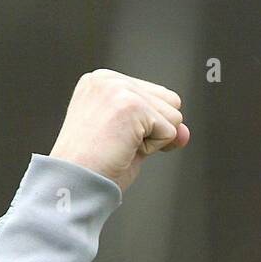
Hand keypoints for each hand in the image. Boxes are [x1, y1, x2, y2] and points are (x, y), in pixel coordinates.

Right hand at [49, 69, 189, 192]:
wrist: (75, 182)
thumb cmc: (96, 167)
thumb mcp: (132, 142)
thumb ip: (158, 129)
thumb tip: (185, 132)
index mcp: (103, 82)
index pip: (157, 97)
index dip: (150, 126)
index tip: (116, 139)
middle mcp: (109, 79)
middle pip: (170, 101)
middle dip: (155, 131)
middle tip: (119, 145)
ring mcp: (119, 89)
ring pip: (173, 116)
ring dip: (154, 140)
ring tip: (121, 146)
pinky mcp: (131, 105)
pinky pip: (170, 131)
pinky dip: (153, 148)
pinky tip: (124, 150)